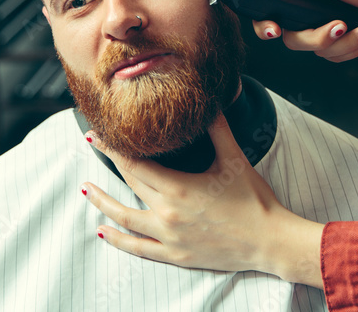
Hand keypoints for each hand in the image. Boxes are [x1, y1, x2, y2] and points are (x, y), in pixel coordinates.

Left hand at [81, 114, 324, 287]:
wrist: (270, 241)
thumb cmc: (255, 200)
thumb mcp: (234, 160)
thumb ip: (218, 130)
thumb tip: (209, 103)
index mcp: (179, 188)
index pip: (135, 163)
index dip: (113, 148)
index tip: (98, 134)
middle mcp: (167, 214)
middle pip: (129, 184)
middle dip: (109, 162)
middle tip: (92, 145)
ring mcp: (169, 237)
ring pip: (125, 219)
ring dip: (103, 203)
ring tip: (86, 190)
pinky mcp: (175, 255)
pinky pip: (139, 248)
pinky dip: (119, 240)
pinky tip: (103, 231)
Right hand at [254, 0, 357, 81]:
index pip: (270, 14)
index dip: (264, 25)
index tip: (274, 30)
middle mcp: (307, 20)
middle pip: (294, 40)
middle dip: (318, 37)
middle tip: (339, 26)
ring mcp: (321, 37)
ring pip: (320, 51)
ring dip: (347, 41)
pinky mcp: (336, 51)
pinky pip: (337, 57)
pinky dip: (356, 46)